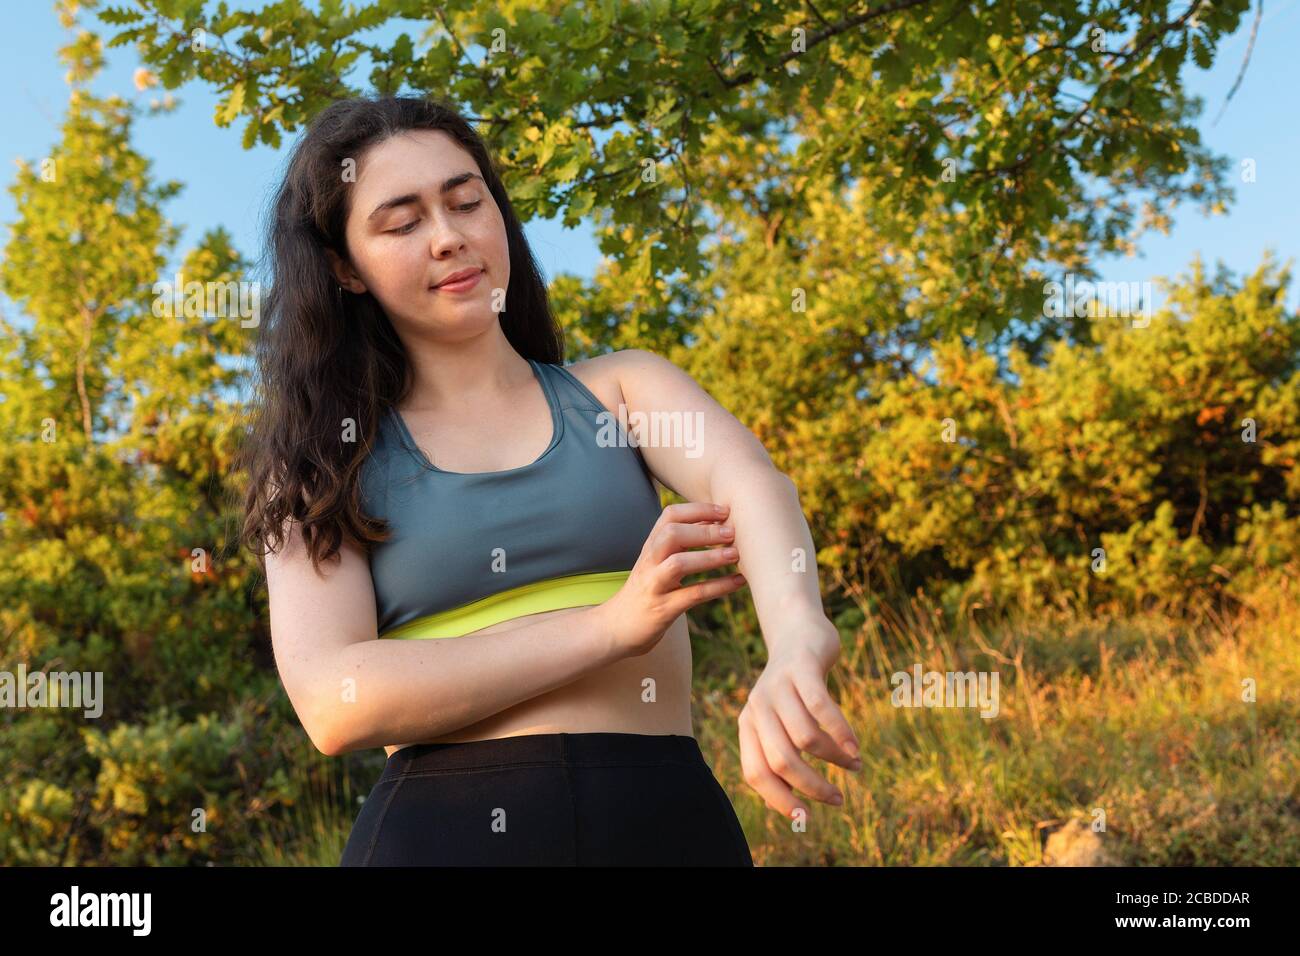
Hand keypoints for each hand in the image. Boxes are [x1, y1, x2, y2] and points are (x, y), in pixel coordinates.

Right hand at [593, 501, 746, 657]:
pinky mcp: (663, 610)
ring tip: (735, 555)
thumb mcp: (657, 561)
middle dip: (705, 531)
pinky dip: (718, 587)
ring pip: (678, 564)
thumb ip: (680, 541)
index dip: (698, 509)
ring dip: (710, 558)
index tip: (724, 511)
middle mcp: (650, 562)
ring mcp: (654, 586)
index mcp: (651, 546)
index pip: (670, 515)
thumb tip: (716, 521)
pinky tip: (738, 581)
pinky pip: (692, 595)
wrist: (617, 627)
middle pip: (672, 534)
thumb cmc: (647, 589)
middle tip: (732, 532)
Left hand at [738, 614, 860, 818]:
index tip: (806, 818)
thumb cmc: (795, 689)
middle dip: (812, 787)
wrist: (799, 632)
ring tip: (854, 765)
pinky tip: (855, 746)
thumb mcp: (783, 721)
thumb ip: (784, 753)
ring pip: (804, 738)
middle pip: (780, 761)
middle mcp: (757, 706)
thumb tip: (798, 803)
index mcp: (748, 725)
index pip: (755, 773)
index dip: (779, 799)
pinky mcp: (801, 668)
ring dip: (834, 759)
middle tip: (838, 799)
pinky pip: (820, 707)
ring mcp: (777, 686)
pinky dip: (841, 732)